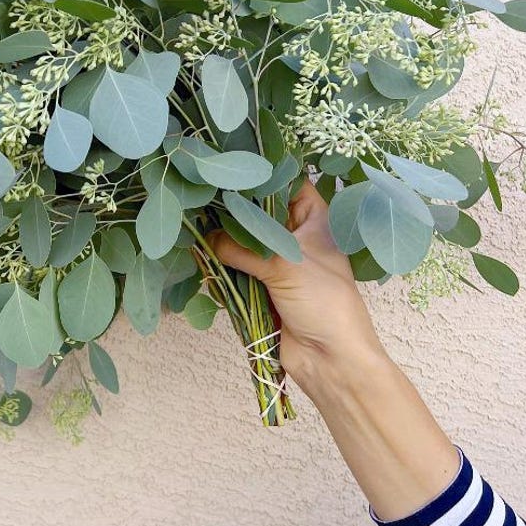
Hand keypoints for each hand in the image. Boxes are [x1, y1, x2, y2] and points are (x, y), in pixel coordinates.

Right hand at [211, 180, 460, 519]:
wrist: (332, 363)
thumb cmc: (325, 304)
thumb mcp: (284, 266)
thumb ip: (242, 248)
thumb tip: (204, 236)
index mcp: (315, 220)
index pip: (288, 183)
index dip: (264, 172)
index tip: (231, 162)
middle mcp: (296, 236)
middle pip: (260, 212)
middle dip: (234, 209)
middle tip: (203, 194)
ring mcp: (278, 262)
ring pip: (244, 241)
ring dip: (223, 239)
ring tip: (193, 221)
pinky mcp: (263, 287)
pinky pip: (237, 269)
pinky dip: (221, 266)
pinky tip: (199, 255)